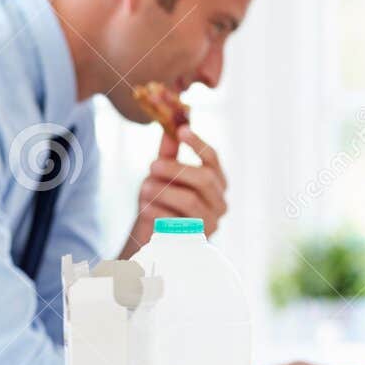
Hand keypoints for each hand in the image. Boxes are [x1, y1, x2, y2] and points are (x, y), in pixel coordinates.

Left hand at [123, 126, 228, 255]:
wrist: (152, 240)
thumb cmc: (161, 203)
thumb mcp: (163, 176)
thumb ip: (169, 153)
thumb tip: (172, 122)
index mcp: (217, 183)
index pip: (213, 159)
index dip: (198, 143)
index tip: (181, 130)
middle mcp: (220, 204)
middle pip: (205, 179)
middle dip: (176, 169)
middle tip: (152, 165)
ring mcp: (211, 224)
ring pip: (191, 200)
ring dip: (163, 191)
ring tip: (144, 189)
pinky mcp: (196, 241)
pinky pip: (178, 221)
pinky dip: (158, 211)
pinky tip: (145, 208)